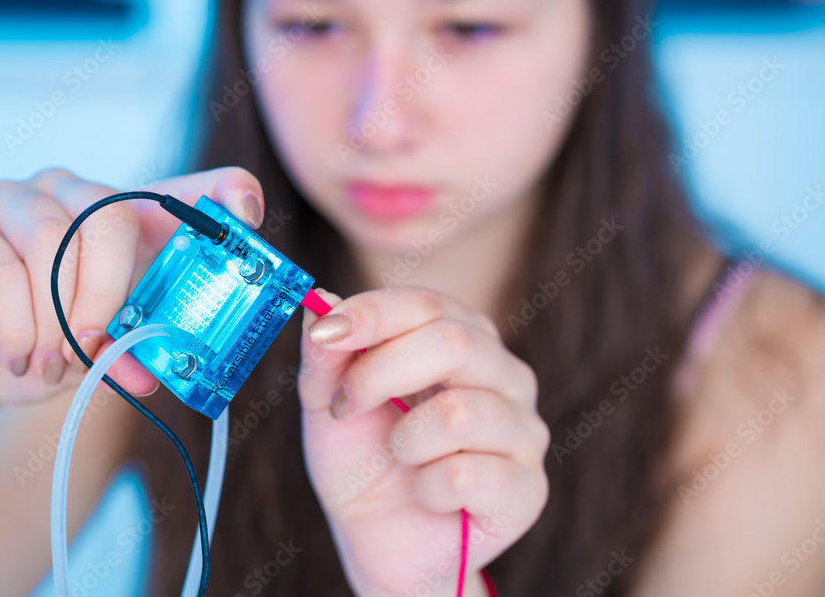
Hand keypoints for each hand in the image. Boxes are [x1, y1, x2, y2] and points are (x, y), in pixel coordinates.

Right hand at [0, 166, 264, 433]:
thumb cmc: (42, 346)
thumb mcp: (98, 352)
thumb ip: (130, 349)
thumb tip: (155, 370)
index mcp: (118, 220)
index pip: (180, 191)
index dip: (218, 193)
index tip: (245, 215)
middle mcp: (70, 196)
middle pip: (111, 215)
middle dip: (110, 292)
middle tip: (97, 345)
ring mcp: (13, 205)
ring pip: (51, 239)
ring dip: (57, 317)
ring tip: (51, 361)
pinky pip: (1, 270)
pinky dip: (17, 326)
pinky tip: (18, 358)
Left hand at [298, 286, 549, 596]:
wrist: (380, 544)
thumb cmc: (363, 462)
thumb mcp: (328, 404)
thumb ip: (324, 355)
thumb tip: (319, 305)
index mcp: (461, 339)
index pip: (427, 304)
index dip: (374, 313)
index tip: (329, 331)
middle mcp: (503, 374)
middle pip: (455, 343)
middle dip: (380, 374)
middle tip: (347, 406)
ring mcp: (524, 429)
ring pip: (460, 412)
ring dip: (404, 441)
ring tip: (399, 457)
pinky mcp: (528, 488)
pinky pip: (466, 475)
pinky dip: (427, 489)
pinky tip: (428, 495)